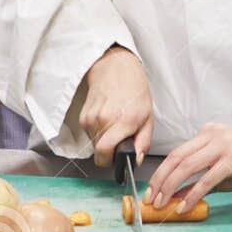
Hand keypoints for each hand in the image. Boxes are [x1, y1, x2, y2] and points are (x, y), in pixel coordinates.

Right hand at [80, 45, 152, 167]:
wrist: (115, 69)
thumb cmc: (135, 91)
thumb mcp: (148, 117)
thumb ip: (143, 142)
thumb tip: (135, 161)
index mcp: (123, 121)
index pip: (104, 153)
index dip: (110, 161)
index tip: (116, 159)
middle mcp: (104, 120)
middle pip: (99, 153)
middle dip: (108, 152)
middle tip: (119, 140)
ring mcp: (91, 118)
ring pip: (94, 144)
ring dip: (103, 141)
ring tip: (114, 124)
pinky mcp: (83, 117)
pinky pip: (89, 134)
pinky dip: (97, 132)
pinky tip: (106, 118)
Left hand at [144, 124, 231, 213]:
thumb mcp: (220, 175)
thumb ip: (198, 183)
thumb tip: (175, 197)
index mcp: (209, 132)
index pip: (177, 153)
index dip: (161, 173)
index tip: (152, 191)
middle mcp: (214, 134)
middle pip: (177, 157)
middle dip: (160, 181)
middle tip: (151, 200)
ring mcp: (225, 144)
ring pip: (188, 166)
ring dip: (171, 187)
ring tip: (163, 204)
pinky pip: (207, 179)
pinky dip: (192, 195)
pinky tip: (184, 206)